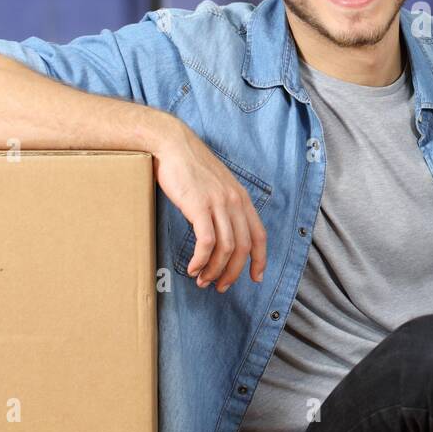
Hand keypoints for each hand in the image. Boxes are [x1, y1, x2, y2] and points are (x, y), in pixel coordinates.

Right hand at [150, 119, 267, 292]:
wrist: (172, 145)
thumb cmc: (190, 167)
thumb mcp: (216, 186)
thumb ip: (223, 206)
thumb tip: (221, 232)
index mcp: (242, 198)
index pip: (259, 235)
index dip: (260, 260)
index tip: (255, 278)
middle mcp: (235, 202)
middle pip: (243, 248)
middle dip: (233, 273)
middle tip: (219, 286)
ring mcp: (218, 204)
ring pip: (226, 249)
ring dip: (214, 270)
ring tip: (202, 280)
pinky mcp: (199, 206)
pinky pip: (206, 243)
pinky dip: (200, 261)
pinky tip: (192, 268)